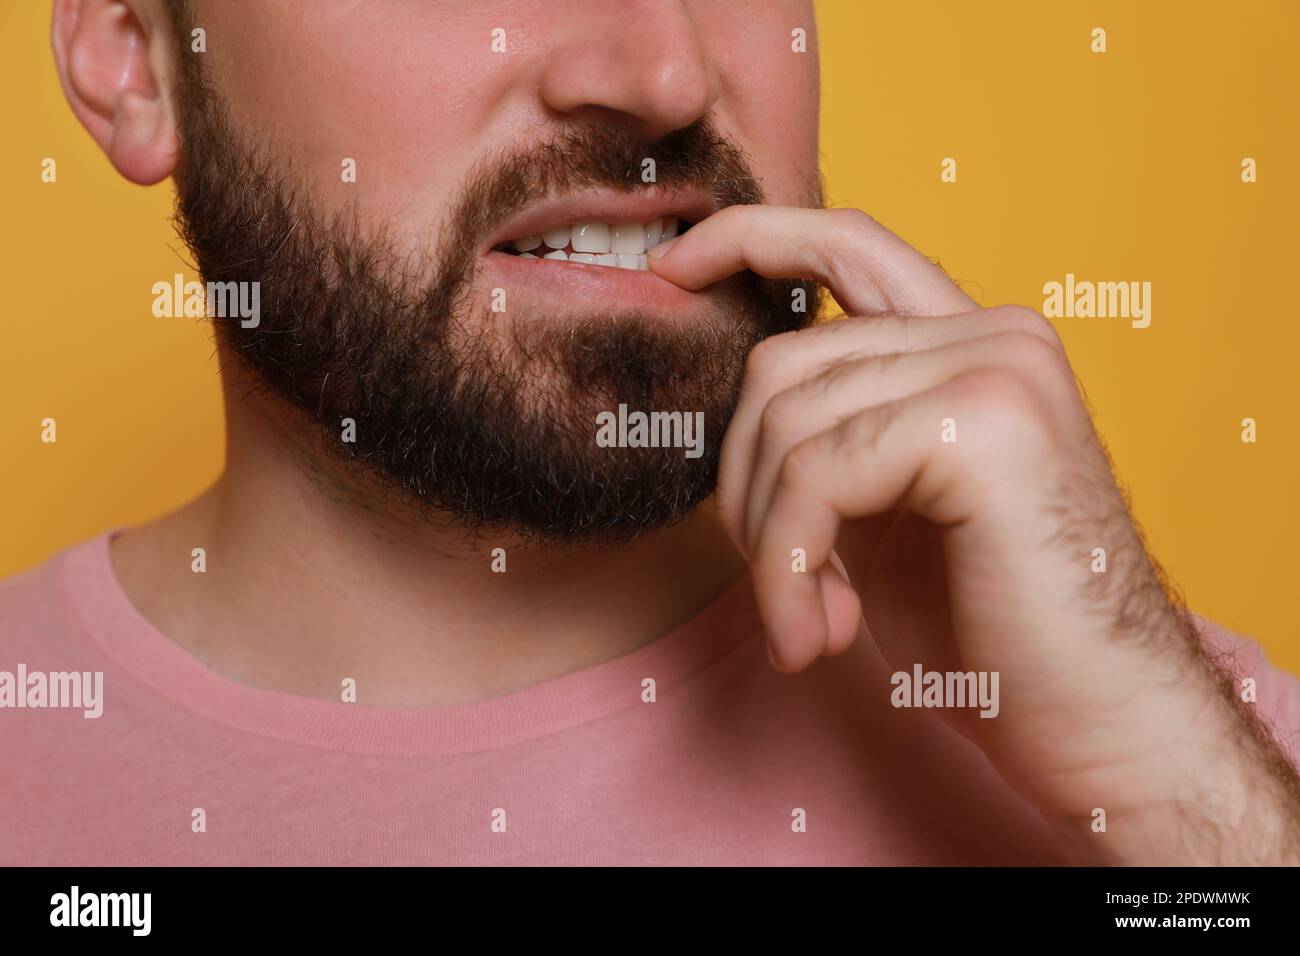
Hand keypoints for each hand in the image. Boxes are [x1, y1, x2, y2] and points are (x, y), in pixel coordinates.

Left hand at [650, 205, 1299, 863]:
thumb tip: (733, 409)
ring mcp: (994, 367)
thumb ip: (835, 438)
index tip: (670, 270)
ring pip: (787, 421)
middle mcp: (993, 334)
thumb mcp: (888, 514)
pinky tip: (815, 635)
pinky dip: (789, 566)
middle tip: (783, 585)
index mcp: (972, 345)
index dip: (749, 239)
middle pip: (783, 363)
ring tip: (808, 622)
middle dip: (747, 485)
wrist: (1102, 723)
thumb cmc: (991, 631)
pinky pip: (815, 475)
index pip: (846, 245)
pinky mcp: (983, 422)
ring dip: (769, 543)